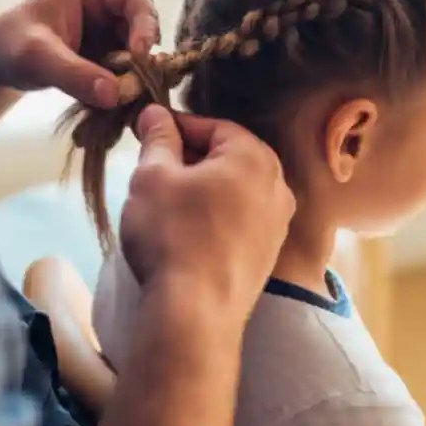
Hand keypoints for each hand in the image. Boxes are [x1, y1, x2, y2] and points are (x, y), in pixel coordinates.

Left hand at [0, 0, 159, 107]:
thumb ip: (74, 74)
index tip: (139, 58)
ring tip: (122, 102)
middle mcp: (111, 4)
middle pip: (146, 30)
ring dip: (135, 80)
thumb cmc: (9, 45)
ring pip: (141, 56)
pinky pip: (129, 74)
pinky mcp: (111, 57)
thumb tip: (115, 93)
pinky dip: (125, 91)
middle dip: (142, 61)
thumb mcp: (37, 57)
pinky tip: (113, 106)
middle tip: (134, 89)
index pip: (136, 0)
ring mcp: (113, 31)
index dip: (145, 27)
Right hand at [119, 106, 295, 320]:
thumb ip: (158, 139)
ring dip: (203, 188)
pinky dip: (215, 216)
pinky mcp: (269, 255)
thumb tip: (156, 113)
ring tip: (167, 201)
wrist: (195, 312)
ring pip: (235, 190)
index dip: (176, 126)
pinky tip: (187, 231)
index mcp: (254, 156)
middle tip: (153, 168)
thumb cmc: (172, 233)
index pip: (212, 125)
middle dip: (190, 157)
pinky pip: (240, 220)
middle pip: (228, 157)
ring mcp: (278, 223)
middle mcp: (278, 185)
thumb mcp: (153, 176)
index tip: (147, 134)